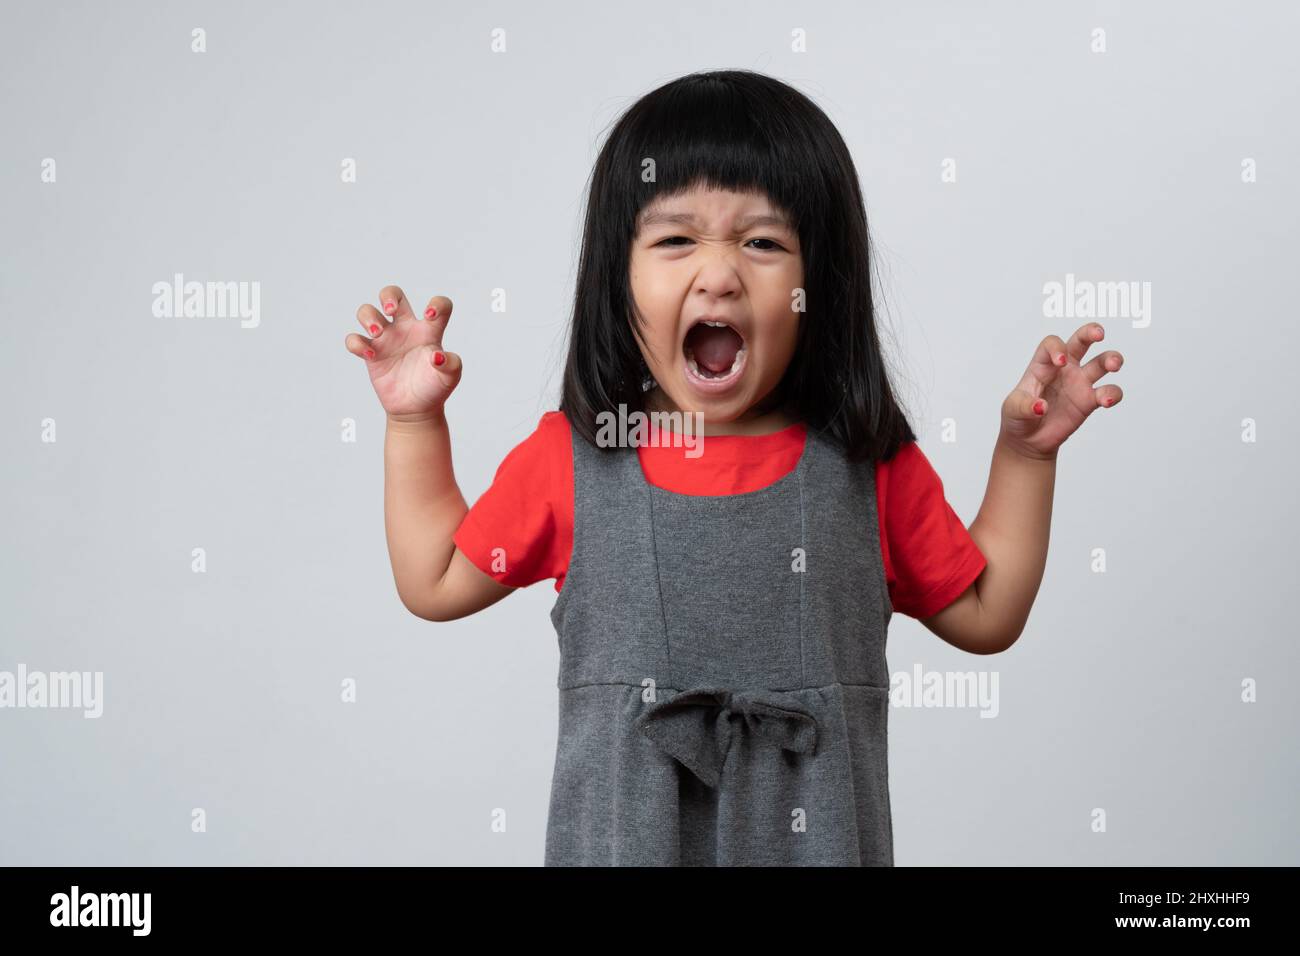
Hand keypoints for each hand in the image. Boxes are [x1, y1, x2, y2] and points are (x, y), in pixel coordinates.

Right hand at [345, 285, 462, 422]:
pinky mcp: (371, 354)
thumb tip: (437, 356)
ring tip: (378, 332)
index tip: (431, 315)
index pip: (439, 305)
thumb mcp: (450, 377)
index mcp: (429, 330)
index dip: (438, 303)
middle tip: (390, 311)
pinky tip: (371, 354)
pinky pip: (354, 340)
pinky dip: (357, 343)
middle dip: (388, 296)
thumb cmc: (435, 388)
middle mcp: (406, 329)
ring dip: (369, 317)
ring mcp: (386, 339)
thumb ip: (451, 364)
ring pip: (367, 311)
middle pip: (392, 294)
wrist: (417, 409)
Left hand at [999, 323, 1124, 460]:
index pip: (1052, 344)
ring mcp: (1079, 383)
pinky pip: (1109, 392)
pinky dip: (1112, 394)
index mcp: (1042, 365)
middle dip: (1092, 332)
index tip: (1059, 362)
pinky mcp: (1090, 401)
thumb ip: (1025, 407)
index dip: (1057, 348)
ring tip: (1115, 366)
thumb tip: (1041, 407)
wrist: (1028, 440)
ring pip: (1101, 362)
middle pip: (1081, 341)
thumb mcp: (1012, 410)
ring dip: (1112, 359)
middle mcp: (1064, 369)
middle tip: (1100, 334)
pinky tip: (1106, 401)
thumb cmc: (1018, 417)